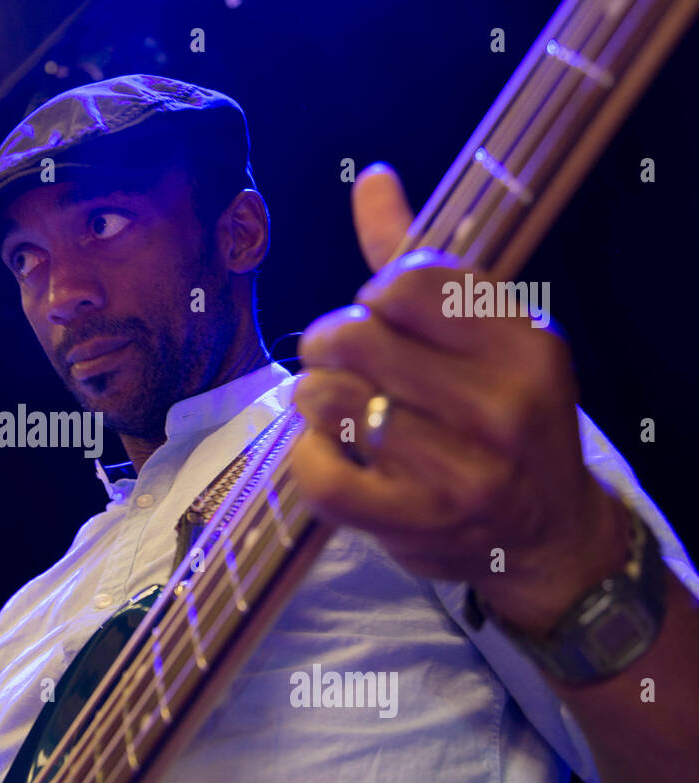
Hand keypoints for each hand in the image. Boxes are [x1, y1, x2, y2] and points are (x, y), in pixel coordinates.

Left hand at [291, 163, 628, 636]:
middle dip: (325, 343)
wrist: (543, 536)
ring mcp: (465, 473)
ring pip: (331, 401)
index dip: (372, 295)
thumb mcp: (485, 338)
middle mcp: (504, 406)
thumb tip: (371, 178)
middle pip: (356, 337)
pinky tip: (326, 453)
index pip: (408, 281)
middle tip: (334, 361)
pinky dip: (307, 460)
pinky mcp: (418, 525)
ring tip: (331, 408)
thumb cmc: (501, 419)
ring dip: (312, 399)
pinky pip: (320, 476)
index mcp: (526, 344)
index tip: (378, 318)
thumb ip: (419, 263)